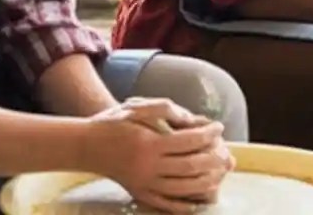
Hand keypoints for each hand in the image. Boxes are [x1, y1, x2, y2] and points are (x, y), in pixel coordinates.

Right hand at [86, 98, 234, 212]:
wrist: (86, 146)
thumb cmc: (113, 123)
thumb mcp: (136, 107)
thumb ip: (165, 109)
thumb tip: (192, 120)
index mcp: (149, 143)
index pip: (189, 140)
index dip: (208, 133)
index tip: (219, 127)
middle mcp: (147, 167)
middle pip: (191, 166)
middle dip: (214, 159)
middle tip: (226, 151)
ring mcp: (144, 184)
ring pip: (184, 188)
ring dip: (207, 182)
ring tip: (220, 172)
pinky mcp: (140, 194)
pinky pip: (167, 204)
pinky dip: (186, 205)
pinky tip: (200, 200)